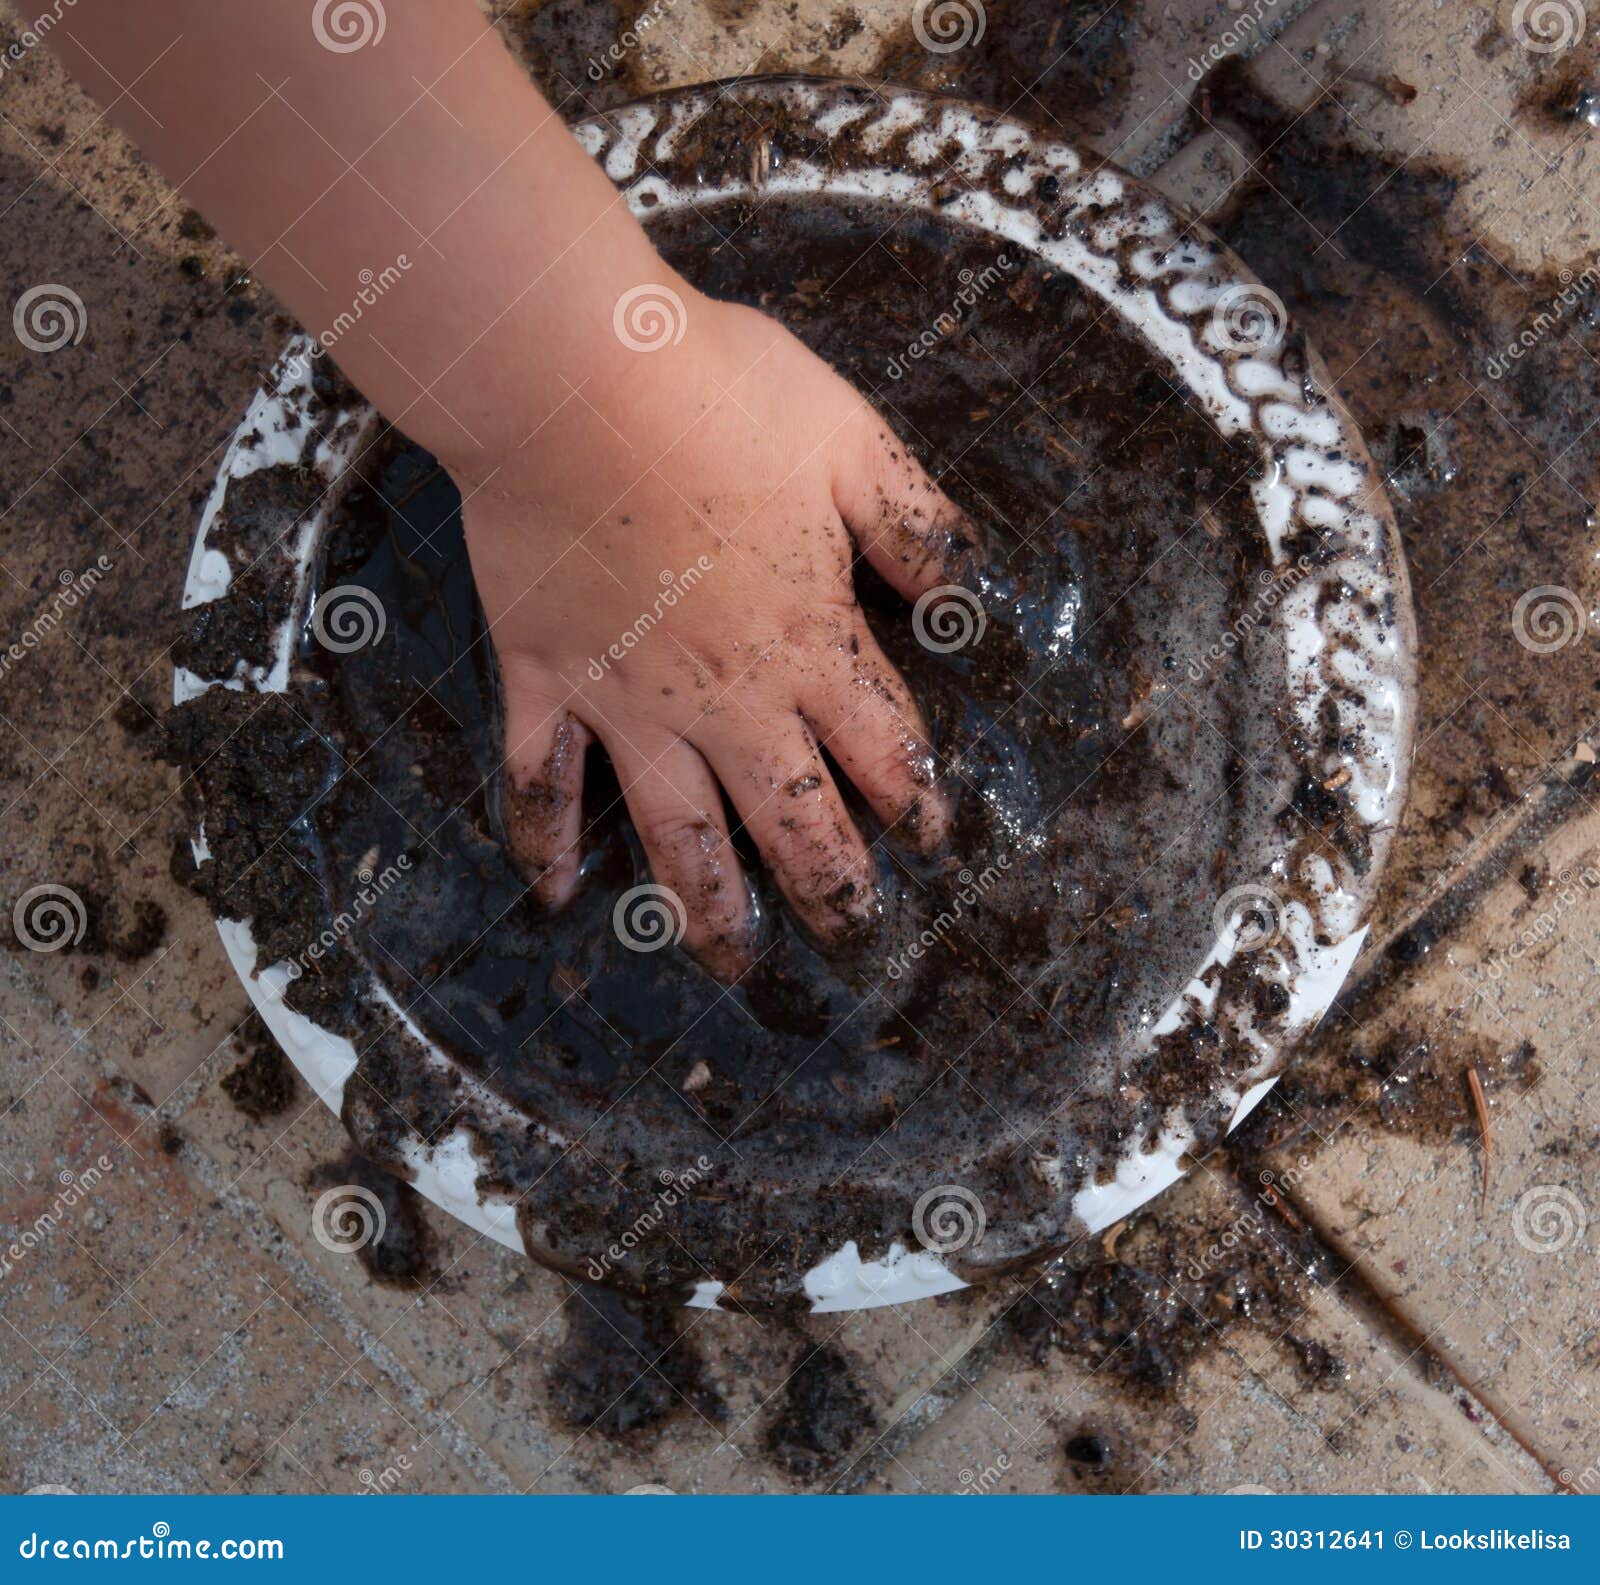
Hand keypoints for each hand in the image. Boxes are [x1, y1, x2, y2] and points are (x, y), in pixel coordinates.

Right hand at [458, 286, 972, 979]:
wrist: (571, 380)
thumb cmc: (719, 396)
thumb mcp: (851, 441)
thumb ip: (916, 525)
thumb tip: (971, 593)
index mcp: (810, 643)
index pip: (885, 750)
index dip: (917, 802)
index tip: (932, 841)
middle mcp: (727, 698)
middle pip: (793, 821)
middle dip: (832, 886)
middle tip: (852, 939)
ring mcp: (630, 702)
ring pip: (678, 832)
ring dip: (710, 906)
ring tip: (731, 967)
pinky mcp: (548, 680)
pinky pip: (541, 780)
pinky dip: (542, 840)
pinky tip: (553, 896)